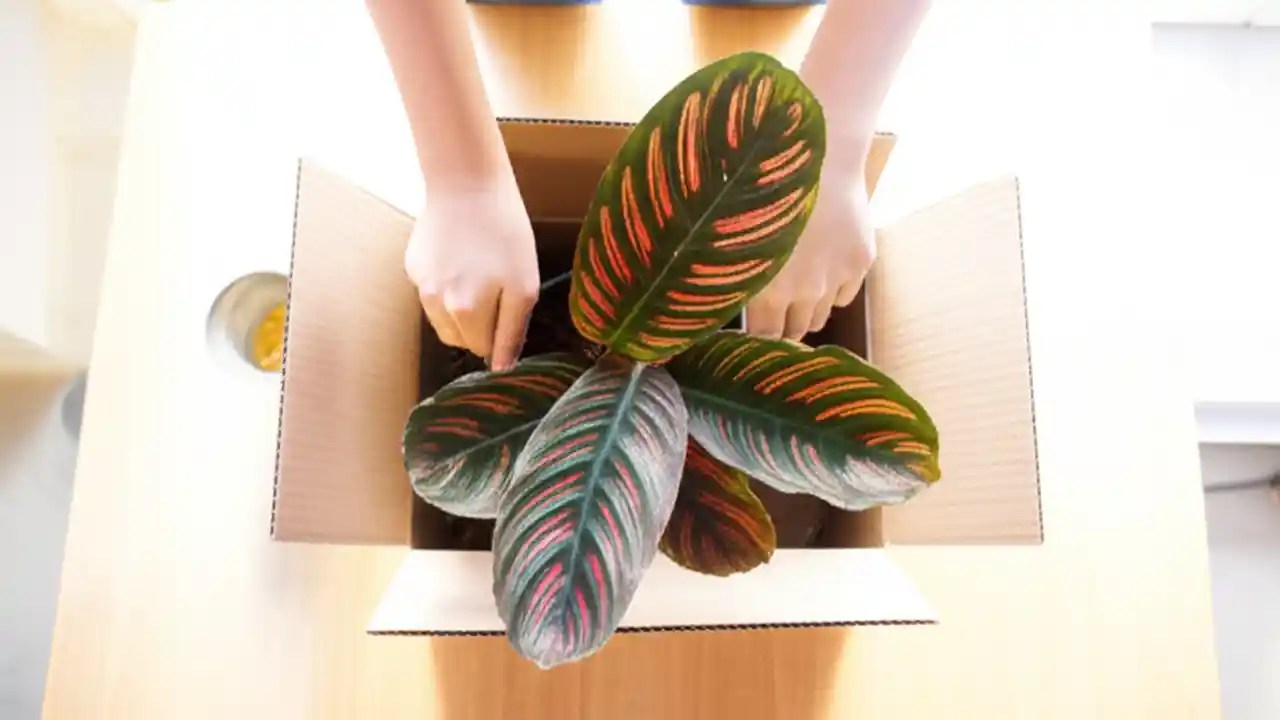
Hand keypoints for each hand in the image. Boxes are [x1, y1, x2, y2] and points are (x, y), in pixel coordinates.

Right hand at [405, 174, 538, 370]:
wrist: (467, 185)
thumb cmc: (506, 234)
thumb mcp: (524, 286)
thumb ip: (511, 332)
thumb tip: (500, 368)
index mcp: (465, 314)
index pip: (482, 348)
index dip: (498, 333)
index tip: (507, 312)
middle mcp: (435, 306)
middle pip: (460, 338)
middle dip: (479, 324)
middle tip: (496, 290)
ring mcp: (419, 286)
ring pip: (443, 319)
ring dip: (460, 309)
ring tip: (477, 273)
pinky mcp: (411, 268)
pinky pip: (431, 292)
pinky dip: (445, 285)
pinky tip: (458, 257)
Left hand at [746, 162, 874, 339]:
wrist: (818, 154)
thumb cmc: (766, 191)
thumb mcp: (737, 236)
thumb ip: (735, 274)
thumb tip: (719, 301)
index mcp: (767, 289)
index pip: (765, 336)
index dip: (760, 335)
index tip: (755, 327)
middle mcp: (804, 291)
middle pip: (795, 330)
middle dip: (784, 324)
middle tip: (776, 310)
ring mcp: (836, 278)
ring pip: (820, 316)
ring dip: (808, 309)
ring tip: (799, 287)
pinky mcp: (860, 263)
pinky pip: (844, 294)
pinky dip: (834, 288)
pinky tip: (824, 265)